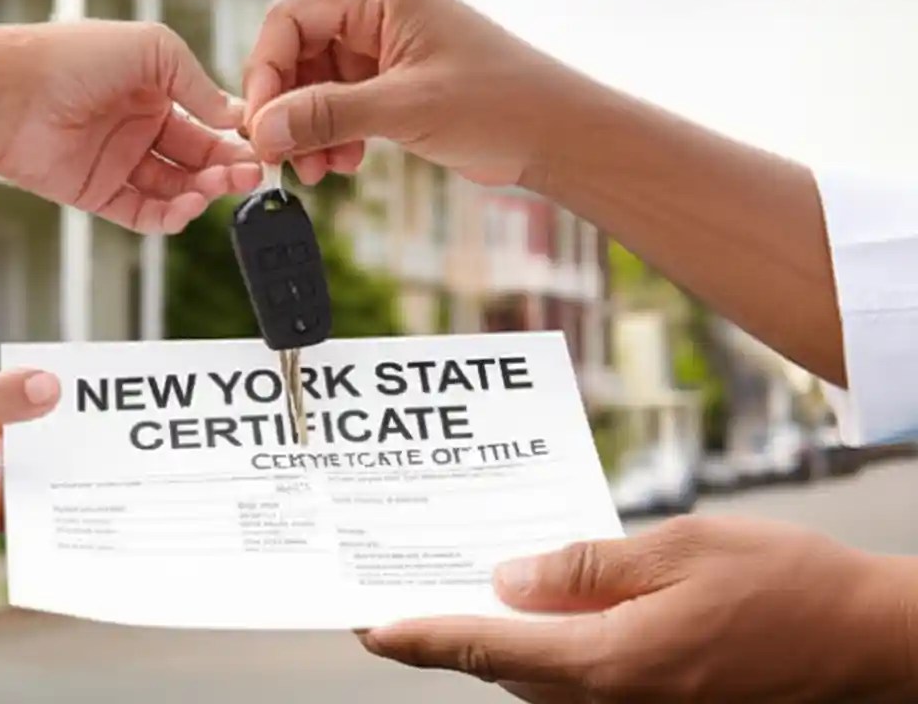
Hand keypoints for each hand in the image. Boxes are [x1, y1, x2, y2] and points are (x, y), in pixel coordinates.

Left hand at [0, 21, 261, 231]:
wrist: (7, 94)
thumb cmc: (67, 57)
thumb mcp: (152, 48)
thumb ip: (196, 82)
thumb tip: (230, 116)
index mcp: (152, 90)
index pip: (206, 121)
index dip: (231, 136)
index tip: (256, 146)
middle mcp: (137, 127)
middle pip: (196, 159)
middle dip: (225, 169)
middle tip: (248, 176)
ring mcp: (118, 162)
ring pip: (175, 188)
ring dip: (201, 193)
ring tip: (215, 189)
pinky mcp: (99, 194)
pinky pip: (144, 214)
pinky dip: (170, 216)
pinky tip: (186, 207)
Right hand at [244, 0, 576, 187]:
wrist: (553, 136)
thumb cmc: (501, 100)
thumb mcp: (405, 107)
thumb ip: (328, 115)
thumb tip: (265, 129)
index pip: (292, 20)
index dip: (267, 72)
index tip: (261, 123)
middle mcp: (377, 16)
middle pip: (297, 56)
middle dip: (287, 109)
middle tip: (282, 156)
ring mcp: (383, 53)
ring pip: (314, 88)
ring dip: (307, 131)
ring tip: (318, 169)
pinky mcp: (390, 89)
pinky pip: (338, 109)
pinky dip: (331, 138)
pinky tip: (342, 163)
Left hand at [359, 517, 917, 702]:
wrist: (870, 644)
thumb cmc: (786, 587)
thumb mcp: (681, 550)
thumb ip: (587, 567)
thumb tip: (511, 578)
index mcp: (611, 661)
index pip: (490, 649)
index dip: (424, 637)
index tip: (371, 626)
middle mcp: (614, 698)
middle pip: (505, 666)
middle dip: (450, 632)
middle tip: (399, 593)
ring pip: (539, 674)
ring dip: (497, 637)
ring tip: (458, 587)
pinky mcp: (659, 701)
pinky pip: (579, 675)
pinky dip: (546, 643)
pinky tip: (543, 601)